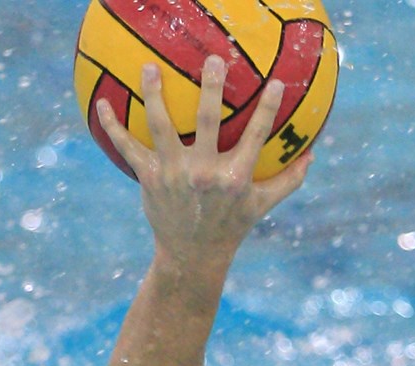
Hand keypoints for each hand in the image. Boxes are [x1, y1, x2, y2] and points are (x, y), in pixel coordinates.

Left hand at [95, 56, 313, 269]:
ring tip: (150, 68)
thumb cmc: (231, 226)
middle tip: (212, 60)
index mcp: (235, 177)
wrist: (193, 256)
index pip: (256, 136)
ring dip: (154, 95)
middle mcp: (204, 173)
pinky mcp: (150, 178)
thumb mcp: (262, 205)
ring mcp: (175, 174)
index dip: (267, 109)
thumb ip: (288, 180)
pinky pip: (128, 147)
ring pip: (162, 126)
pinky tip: (101, 102)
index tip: (275, 82)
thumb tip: (312, 154)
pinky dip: (113, 125)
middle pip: (206, 121)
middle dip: (210, 88)